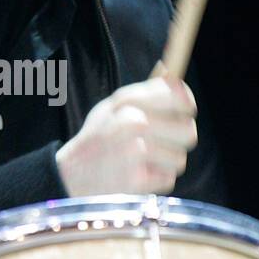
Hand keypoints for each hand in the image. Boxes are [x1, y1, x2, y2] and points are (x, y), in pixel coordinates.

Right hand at [55, 73, 198, 196]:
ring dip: (165, 163)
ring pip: (179, 158)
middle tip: (164, 142)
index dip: (187, 104)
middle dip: (179, 139)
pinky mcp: (137, 179)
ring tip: (143, 160)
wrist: (70, 176)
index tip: (186, 111)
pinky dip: (156, 180)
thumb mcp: (112, 107)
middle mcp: (134, 124)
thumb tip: (174, 78)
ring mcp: (136, 153)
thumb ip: (145, 93)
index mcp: (129, 102)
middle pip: (188, 132)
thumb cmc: (97, 139)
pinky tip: (137, 174)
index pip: (180, 97)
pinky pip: (167, 179)